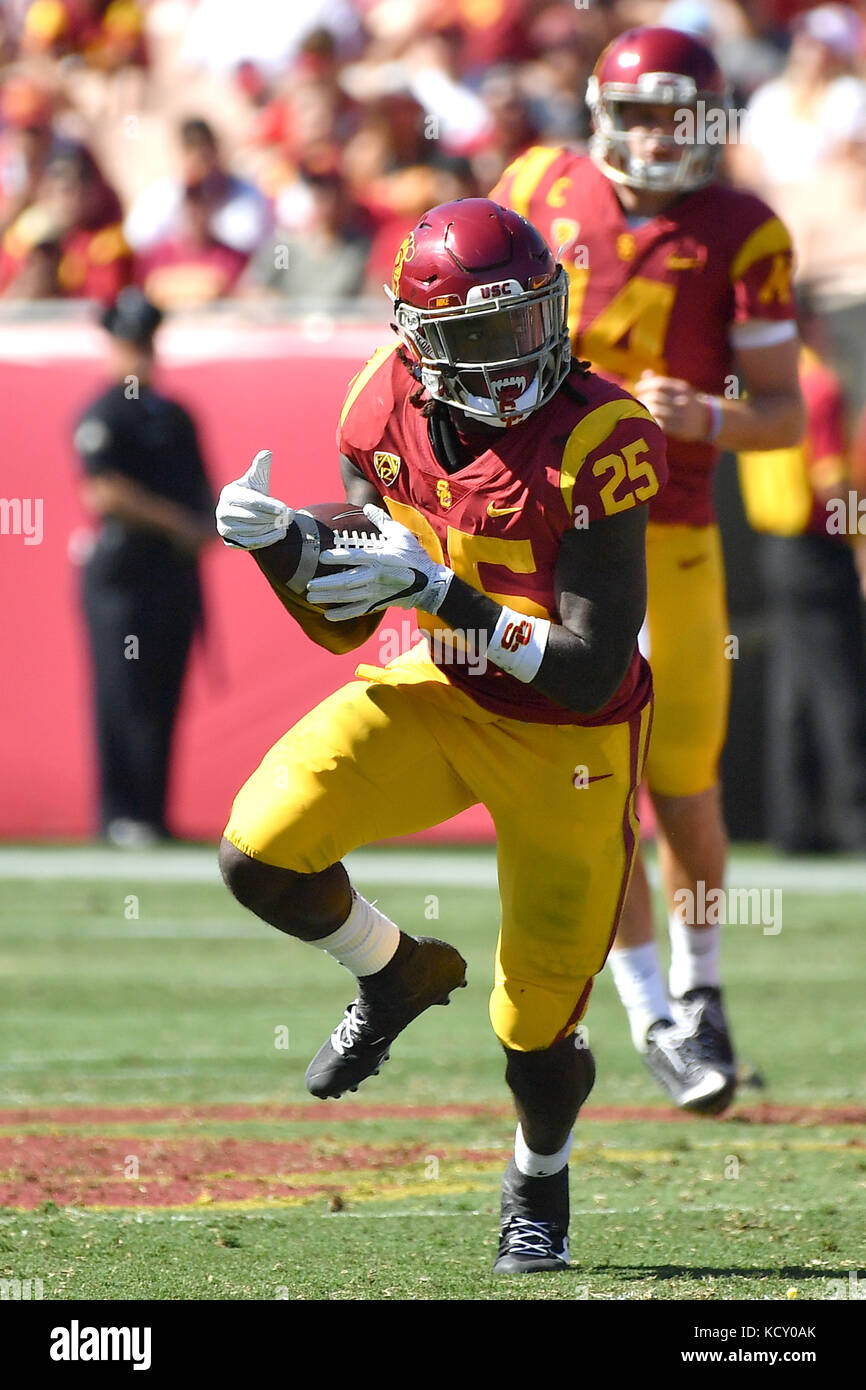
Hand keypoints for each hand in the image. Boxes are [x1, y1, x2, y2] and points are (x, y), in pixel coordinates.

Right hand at [215, 450, 293, 549]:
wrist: (246, 514)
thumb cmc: (254, 493)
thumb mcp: (257, 479)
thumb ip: (261, 466)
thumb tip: (266, 453)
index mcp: (229, 494)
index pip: (252, 501)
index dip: (270, 505)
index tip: (285, 508)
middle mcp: (222, 511)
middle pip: (254, 517)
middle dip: (275, 517)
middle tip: (291, 515)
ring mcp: (224, 528)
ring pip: (254, 530)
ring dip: (273, 528)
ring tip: (286, 523)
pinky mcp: (230, 541)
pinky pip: (252, 543)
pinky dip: (269, 539)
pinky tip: (281, 533)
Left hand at [306, 503, 453, 619]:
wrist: (429, 583)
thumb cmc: (414, 557)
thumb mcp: (400, 534)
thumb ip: (381, 521)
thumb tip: (366, 506)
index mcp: (379, 558)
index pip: (354, 557)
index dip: (337, 557)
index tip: (322, 557)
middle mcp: (375, 576)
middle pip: (346, 581)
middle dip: (326, 584)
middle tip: (308, 584)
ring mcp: (375, 592)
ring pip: (348, 597)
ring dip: (328, 597)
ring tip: (311, 597)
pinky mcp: (377, 603)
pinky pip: (357, 610)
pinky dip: (343, 614)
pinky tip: (328, 615)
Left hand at [636, 373, 712, 441]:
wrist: (707, 420)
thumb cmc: (687, 402)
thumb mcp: (679, 389)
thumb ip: (662, 382)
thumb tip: (646, 374)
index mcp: (682, 388)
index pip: (659, 384)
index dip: (645, 385)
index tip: (638, 388)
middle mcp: (682, 401)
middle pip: (655, 397)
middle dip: (643, 399)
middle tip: (639, 402)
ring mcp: (681, 415)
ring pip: (655, 411)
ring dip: (644, 411)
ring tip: (641, 411)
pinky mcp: (679, 429)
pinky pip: (659, 424)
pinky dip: (651, 422)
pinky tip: (648, 420)